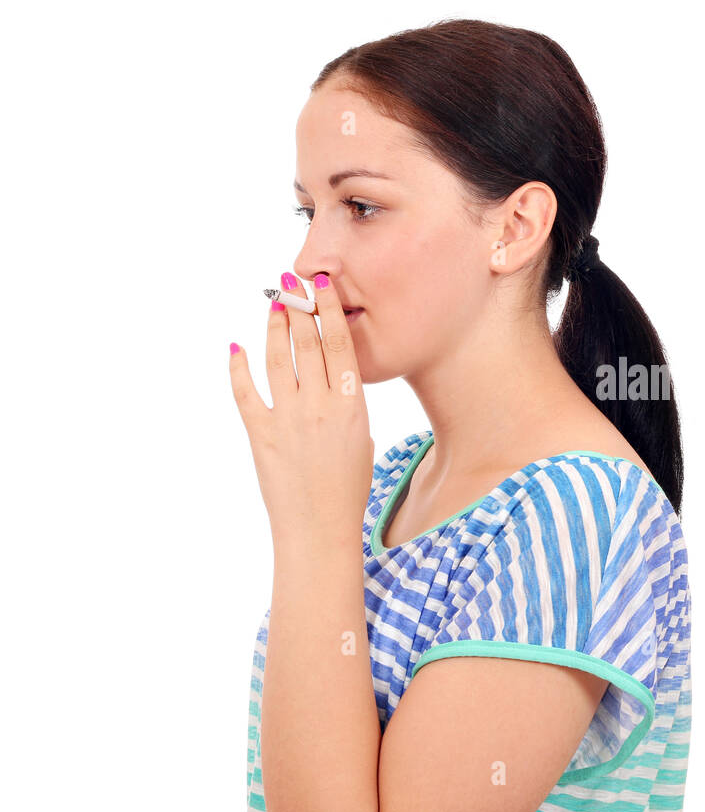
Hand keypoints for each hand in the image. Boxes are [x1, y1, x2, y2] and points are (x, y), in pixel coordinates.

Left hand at [229, 272, 373, 551]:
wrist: (319, 529)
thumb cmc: (348, 491)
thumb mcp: (363, 442)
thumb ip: (349, 410)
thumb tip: (335, 388)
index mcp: (353, 407)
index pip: (340, 346)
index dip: (329, 311)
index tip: (322, 285)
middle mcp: (320, 407)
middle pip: (308, 344)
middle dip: (299, 308)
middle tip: (291, 282)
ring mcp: (288, 419)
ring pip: (278, 360)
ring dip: (273, 329)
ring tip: (273, 306)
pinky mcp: (260, 435)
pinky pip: (245, 393)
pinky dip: (237, 368)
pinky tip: (234, 349)